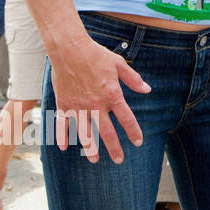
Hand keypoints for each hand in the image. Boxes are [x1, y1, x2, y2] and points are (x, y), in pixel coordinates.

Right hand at [48, 37, 151, 162]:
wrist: (70, 49)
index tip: (138, 142)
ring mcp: (78, 106)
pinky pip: (62, 124)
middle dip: (114, 147)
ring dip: (90, 148)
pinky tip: (64, 148)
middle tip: (119, 160)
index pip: (126, 118)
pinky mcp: (63, 104)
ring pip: (85, 132)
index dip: (133, 132)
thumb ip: (133, 79)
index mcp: (112, 95)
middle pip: (107, 131)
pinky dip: (62, 136)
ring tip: (94, 160)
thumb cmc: (96, 55)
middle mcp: (96, 104)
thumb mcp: (120, 64)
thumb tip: (147, 90)